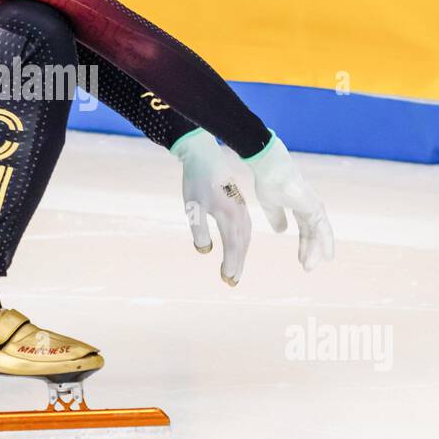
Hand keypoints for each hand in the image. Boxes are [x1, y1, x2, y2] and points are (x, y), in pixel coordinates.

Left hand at [171, 130, 251, 284]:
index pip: (232, 247)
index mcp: (228, 216)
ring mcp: (242, 209)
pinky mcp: (239, 204)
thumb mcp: (193, 208)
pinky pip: (245, 229)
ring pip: (245, 237)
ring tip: (234, 271)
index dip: (230, 264)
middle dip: (237, 264)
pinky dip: (242, 243)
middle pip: (241, 245)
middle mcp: (240, 214)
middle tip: (231, 282)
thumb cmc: (196, 182)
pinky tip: (237, 248)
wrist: (205, 156)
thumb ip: (199, 231)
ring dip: (240, 255)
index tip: (226, 280)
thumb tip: (205, 251)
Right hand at [245, 134, 333, 271]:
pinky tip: (328, 257)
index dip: (304, 244)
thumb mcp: (270, 206)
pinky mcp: (316, 209)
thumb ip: (277, 218)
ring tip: (309, 267)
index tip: (301, 259)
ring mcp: (314, 208)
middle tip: (306, 267)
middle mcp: (310, 208)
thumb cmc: (269, 183)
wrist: (270, 170)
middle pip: (313, 234)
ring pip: (318, 235)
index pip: (305, 229)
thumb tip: (282, 231)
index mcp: (299, 206)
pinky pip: (323, 231)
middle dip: (309, 250)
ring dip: (315, 251)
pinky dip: (326, 244)